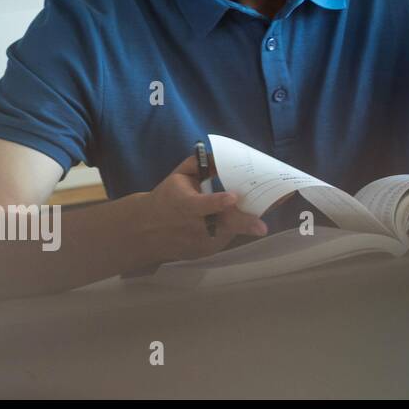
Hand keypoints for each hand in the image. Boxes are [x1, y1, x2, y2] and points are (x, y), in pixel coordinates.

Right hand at [135, 156, 267, 262]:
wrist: (146, 231)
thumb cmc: (167, 197)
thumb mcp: (179, 176)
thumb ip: (201, 164)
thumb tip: (224, 156)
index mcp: (185, 204)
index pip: (201, 205)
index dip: (217, 202)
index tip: (232, 198)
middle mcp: (193, 226)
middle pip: (221, 226)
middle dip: (243, 225)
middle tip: (262, 227)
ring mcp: (200, 243)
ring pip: (229, 232)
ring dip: (241, 221)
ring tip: (240, 209)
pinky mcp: (205, 253)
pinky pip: (226, 238)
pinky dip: (230, 229)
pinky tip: (224, 221)